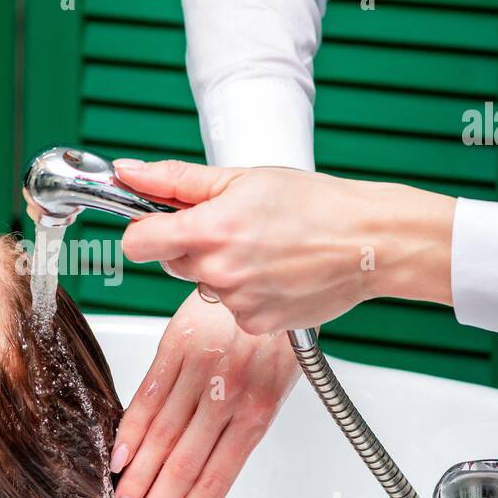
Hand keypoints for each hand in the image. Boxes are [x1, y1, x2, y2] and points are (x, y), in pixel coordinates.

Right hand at [109, 289, 298, 497]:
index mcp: (258, 412)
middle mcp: (230, 396)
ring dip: (138, 479)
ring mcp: (202, 372)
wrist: (276, 270)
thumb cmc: (275, 331)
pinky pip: (150, 395)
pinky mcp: (177, 346)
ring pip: (165, 438)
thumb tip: (204, 471)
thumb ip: (240, 424)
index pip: (218, 480)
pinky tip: (119, 459)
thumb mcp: (274, 383)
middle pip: (186, 467)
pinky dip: (132, 430)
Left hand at [115, 159, 455, 334]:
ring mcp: (238, 302)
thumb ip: (175, 179)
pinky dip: (246, 292)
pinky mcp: (256, 323)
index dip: (143, 230)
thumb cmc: (315, 204)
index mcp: (209, 230)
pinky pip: (231, 307)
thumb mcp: (240, 178)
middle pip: (170, 263)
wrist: (368, 242)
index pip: (136, 243)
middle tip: (232, 227)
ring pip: (203, 285)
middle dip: (191, 245)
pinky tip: (274, 272)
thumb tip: (129, 173)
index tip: (158, 223)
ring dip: (221, 269)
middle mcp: (219, 271)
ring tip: (263, 248)